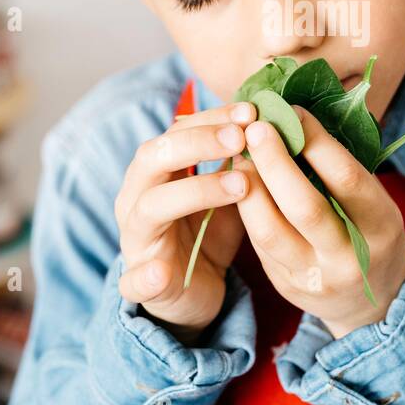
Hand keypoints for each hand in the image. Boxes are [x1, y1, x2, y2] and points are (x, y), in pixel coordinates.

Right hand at [113, 99, 256, 344]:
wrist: (192, 294)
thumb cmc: (207, 234)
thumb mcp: (227, 195)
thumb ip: (239, 165)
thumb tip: (270, 125)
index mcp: (155, 173)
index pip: (175, 132)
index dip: (211, 119)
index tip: (250, 111)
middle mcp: (136, 199)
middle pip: (153, 158)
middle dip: (197, 143)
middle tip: (240, 138)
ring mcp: (135, 241)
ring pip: (150, 208)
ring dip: (193, 193)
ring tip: (239, 186)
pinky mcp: (139, 284)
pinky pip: (133, 280)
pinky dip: (145, 276)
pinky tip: (161, 272)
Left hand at [231, 105, 404, 338]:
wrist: (372, 302)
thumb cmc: (371, 233)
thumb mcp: (376, 204)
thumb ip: (344, 171)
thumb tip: (298, 118)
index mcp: (381, 227)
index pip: (347, 179)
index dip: (317, 141)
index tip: (294, 111)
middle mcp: (349, 257)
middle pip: (304, 207)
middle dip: (275, 162)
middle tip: (256, 127)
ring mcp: (315, 278)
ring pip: (269, 231)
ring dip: (249, 187)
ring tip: (240, 154)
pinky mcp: (286, 287)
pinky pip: (258, 244)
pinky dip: (246, 208)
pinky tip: (239, 182)